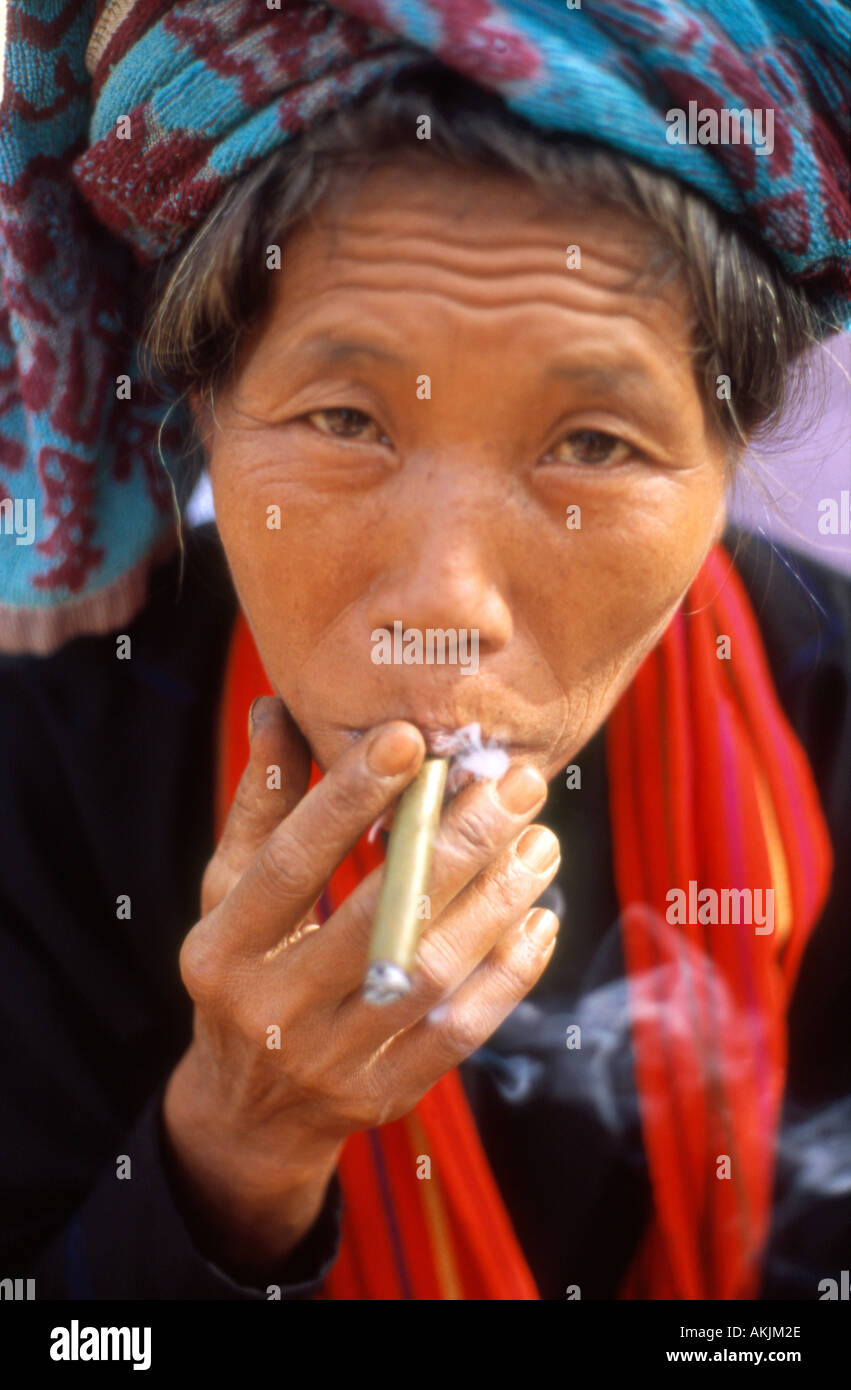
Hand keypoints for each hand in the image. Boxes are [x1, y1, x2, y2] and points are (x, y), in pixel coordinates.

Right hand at [163, 698, 560, 1276]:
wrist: (249, 1113)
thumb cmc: (244, 970)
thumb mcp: (228, 893)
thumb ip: (262, 804)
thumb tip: (279, 704)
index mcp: (224, 947)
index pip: (290, 862)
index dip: (346, 798)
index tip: (410, 737)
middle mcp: (273, 1008)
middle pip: (375, 917)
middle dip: (456, 843)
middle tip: (518, 782)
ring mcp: (331, 1059)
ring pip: (428, 973)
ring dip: (496, 901)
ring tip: (542, 839)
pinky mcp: (383, 1094)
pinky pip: (458, 1033)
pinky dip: (506, 975)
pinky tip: (540, 919)